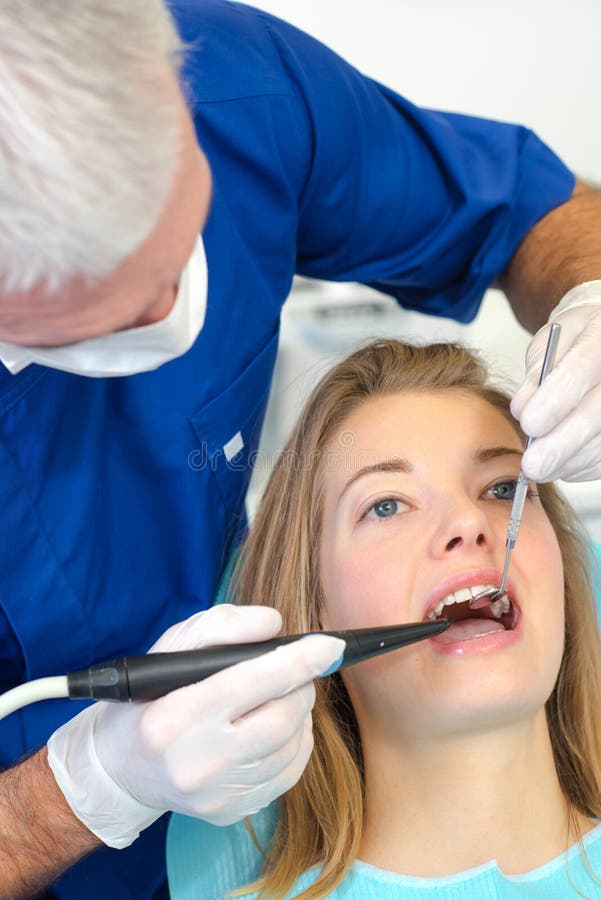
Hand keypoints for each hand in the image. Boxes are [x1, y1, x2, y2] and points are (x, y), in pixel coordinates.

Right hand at [47, 605, 343, 847]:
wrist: (120, 768)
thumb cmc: (149, 696)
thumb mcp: (171, 647)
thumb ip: (222, 625)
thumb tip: (275, 625)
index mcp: (174, 717)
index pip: (253, 683)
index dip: (299, 660)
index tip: (330, 644)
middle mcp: (194, 764)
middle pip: (281, 721)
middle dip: (303, 687)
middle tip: (301, 670)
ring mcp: (213, 796)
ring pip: (290, 749)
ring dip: (301, 715)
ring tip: (287, 695)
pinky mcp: (228, 814)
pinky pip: (286, 776)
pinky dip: (296, 745)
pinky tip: (283, 728)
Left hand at [511, 280, 600, 481]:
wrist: (599, 344)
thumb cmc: (574, 342)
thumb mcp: (551, 342)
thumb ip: (537, 372)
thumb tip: (523, 409)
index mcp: (599, 337)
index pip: (580, 370)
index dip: (554, 402)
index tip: (529, 424)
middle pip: (598, 413)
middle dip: (562, 444)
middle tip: (532, 466)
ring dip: (568, 460)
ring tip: (540, 464)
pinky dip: (580, 464)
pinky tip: (562, 461)